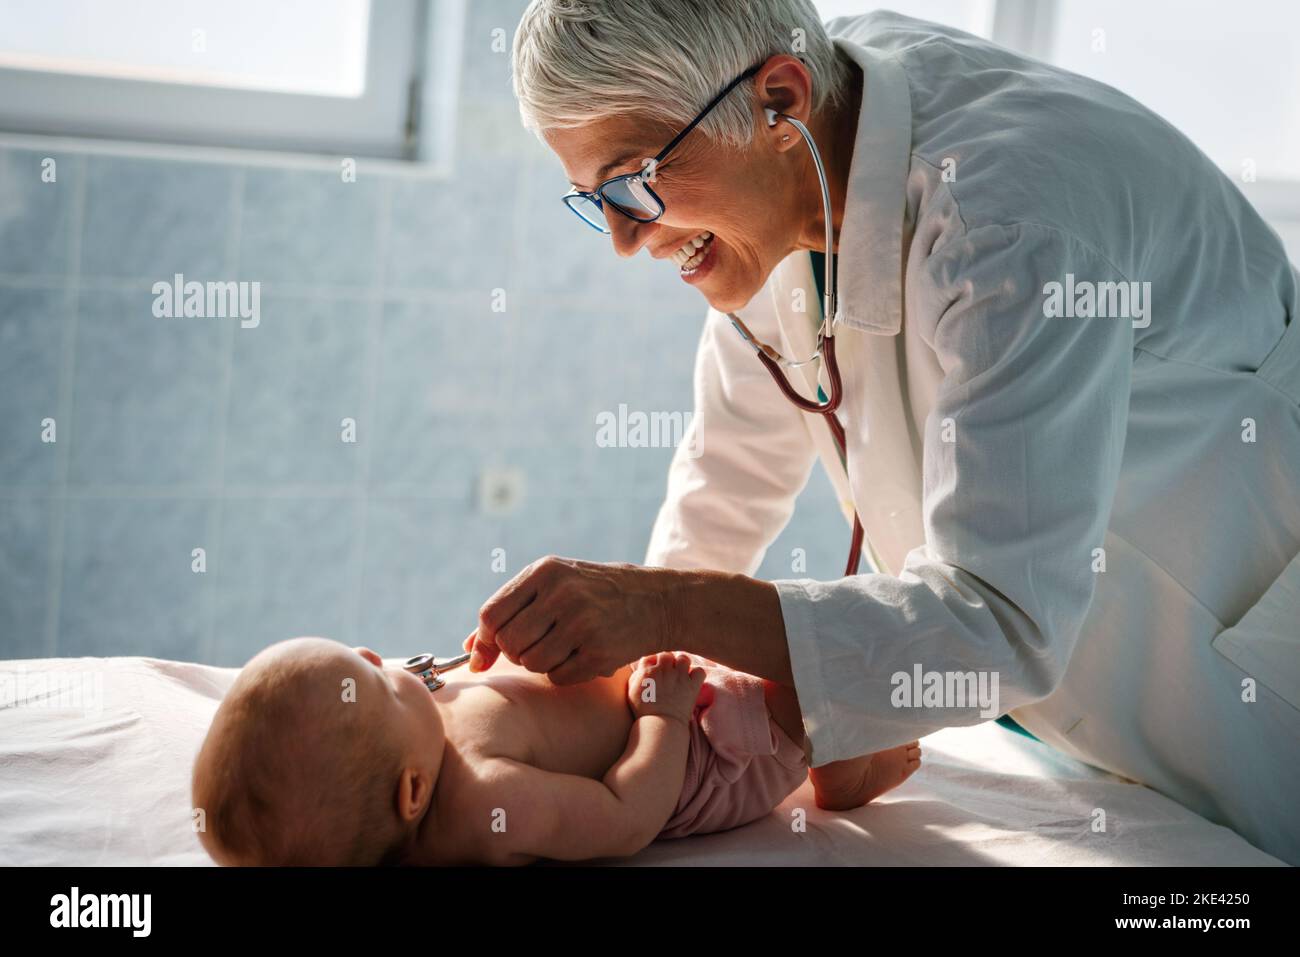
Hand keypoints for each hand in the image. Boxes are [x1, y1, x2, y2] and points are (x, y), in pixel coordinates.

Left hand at [467, 555, 675, 683]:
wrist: (658, 601)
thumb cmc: (596, 593)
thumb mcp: (554, 585)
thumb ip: (510, 611)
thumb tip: (469, 650)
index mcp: (545, 572)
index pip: (492, 614)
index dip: (486, 638)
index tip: (488, 652)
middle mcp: (562, 594)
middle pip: (508, 642)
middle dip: (516, 652)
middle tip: (538, 644)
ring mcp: (582, 623)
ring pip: (531, 663)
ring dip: (541, 663)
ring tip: (563, 648)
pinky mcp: (599, 652)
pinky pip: (557, 677)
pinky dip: (564, 673)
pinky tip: (582, 656)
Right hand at [626, 653, 704, 724]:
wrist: (660, 726)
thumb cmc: (644, 713)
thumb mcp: (632, 694)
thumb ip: (635, 678)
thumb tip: (641, 669)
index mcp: (647, 672)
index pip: (649, 658)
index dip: (652, 663)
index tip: (655, 670)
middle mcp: (663, 670)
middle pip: (666, 655)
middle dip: (667, 662)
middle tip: (669, 672)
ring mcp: (679, 677)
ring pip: (683, 658)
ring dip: (682, 665)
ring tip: (681, 674)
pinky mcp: (692, 685)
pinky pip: (699, 671)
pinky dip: (697, 675)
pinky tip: (692, 681)